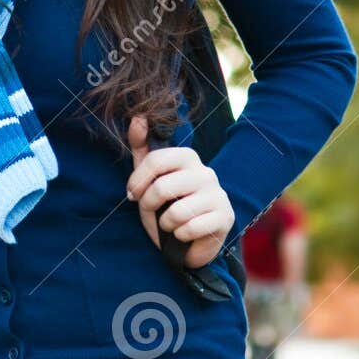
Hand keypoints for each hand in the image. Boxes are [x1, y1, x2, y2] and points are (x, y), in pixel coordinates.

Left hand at [125, 112, 235, 269]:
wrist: (188, 242)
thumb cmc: (166, 206)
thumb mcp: (149, 177)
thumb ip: (142, 148)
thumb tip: (138, 117)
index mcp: (187, 157)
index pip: (156, 160)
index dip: (137, 180)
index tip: (132, 195)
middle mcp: (206, 172)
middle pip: (163, 187)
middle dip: (148, 204)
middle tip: (151, 211)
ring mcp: (218, 194)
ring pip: (177, 212)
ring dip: (165, 224)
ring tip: (169, 224)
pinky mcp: (226, 217)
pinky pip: (190, 229)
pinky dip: (180, 235)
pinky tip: (184, 234)